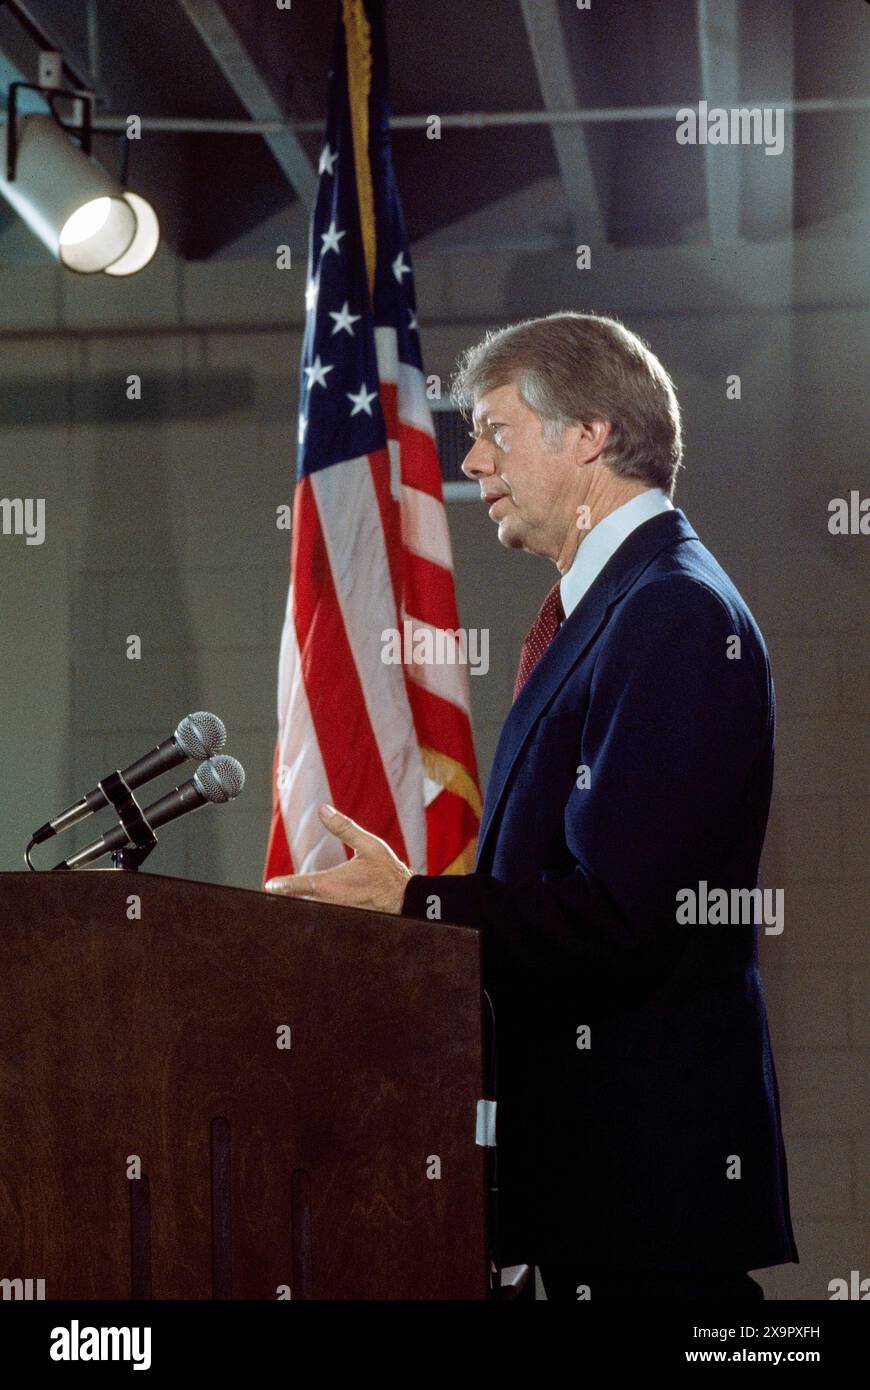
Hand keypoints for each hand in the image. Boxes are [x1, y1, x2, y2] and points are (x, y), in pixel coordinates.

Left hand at [265, 803, 412, 913]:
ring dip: (302, 906)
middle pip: (299, 903)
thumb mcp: (368, 844)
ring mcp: (337, 915)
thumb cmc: (388, 872)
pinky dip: (318, 914)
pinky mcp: (346, 922)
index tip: (270, 885)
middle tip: (276, 893)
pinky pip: (326, 918)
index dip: (280, 885)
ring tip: (292, 902)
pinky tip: (317, 911)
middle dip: (287, 898)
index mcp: (330, 884)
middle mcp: (330, 903)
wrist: (407, 900)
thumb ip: (343, 827)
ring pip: (312, 912)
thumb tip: (323, 809)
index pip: (296, 886)